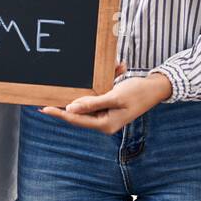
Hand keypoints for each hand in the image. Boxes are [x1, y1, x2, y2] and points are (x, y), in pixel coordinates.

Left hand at [40, 66, 169, 134]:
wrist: (156, 88)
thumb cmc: (137, 92)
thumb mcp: (114, 96)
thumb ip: (92, 103)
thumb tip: (71, 109)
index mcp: (105, 124)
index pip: (76, 119)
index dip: (59, 113)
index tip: (44, 108)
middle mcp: (104, 122)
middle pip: (78, 114)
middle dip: (65, 104)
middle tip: (44, 99)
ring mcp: (107, 114)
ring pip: (86, 104)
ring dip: (81, 93)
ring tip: (64, 88)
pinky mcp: (109, 106)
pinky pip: (96, 97)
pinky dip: (95, 88)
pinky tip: (100, 76)